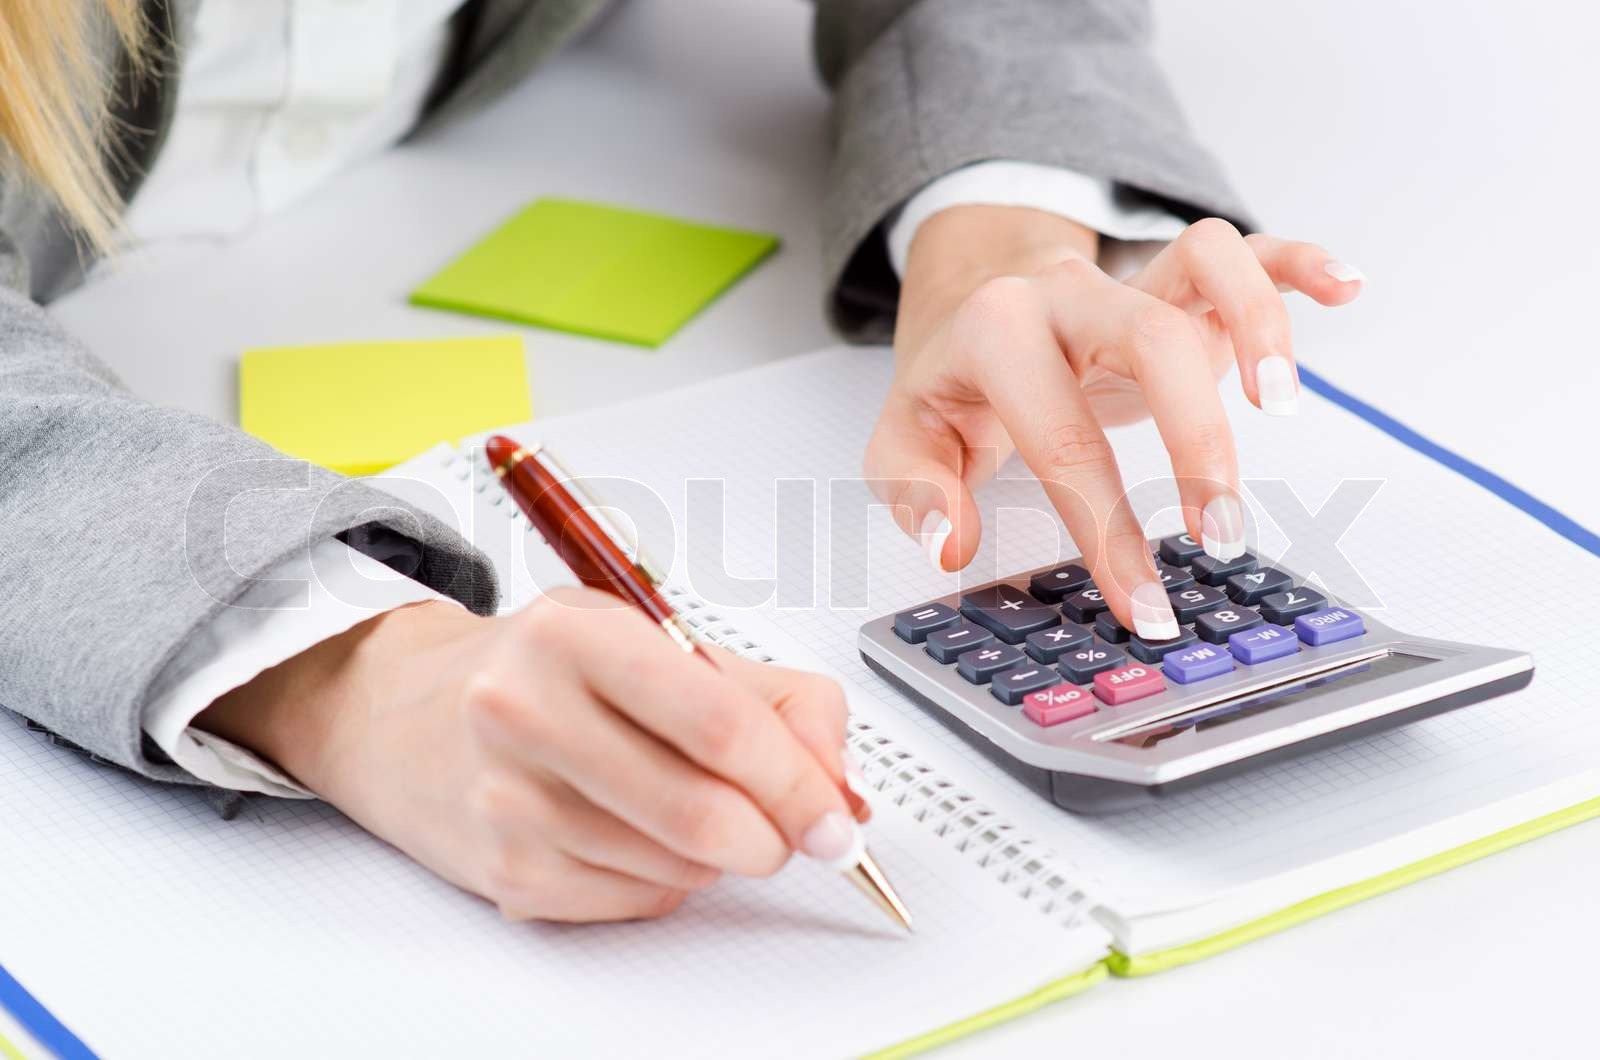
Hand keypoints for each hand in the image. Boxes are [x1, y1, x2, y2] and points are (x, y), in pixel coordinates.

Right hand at [200, 590, 859, 922]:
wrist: (400, 716)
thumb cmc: (541, 671)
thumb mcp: (648, 638)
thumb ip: (765, 694)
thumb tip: (836, 780)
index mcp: (576, 637)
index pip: (720, 725)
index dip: (799, 782)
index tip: (836, 815)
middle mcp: (527, 713)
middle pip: (703, 812)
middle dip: (775, 835)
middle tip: (794, 832)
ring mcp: (509, 800)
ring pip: (679, 866)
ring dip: (722, 856)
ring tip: (697, 809)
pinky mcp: (505, 872)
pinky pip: (638, 901)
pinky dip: (671, 881)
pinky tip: (642, 835)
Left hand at [870, 205, 1363, 636]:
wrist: (972, 299)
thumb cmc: (954, 382)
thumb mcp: (904, 440)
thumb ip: (915, 492)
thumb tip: (951, 542)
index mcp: (997, 335)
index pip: (1061, 439)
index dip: (1106, 531)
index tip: (1145, 605)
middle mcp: (1071, 294)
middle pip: (1148, 338)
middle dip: (1195, 438)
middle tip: (1219, 534)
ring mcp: (1132, 277)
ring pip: (1207, 263)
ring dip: (1260, 326)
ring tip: (1285, 406)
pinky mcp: (1178, 277)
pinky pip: (1245, 248)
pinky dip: (1297, 260)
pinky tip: (1343, 289)